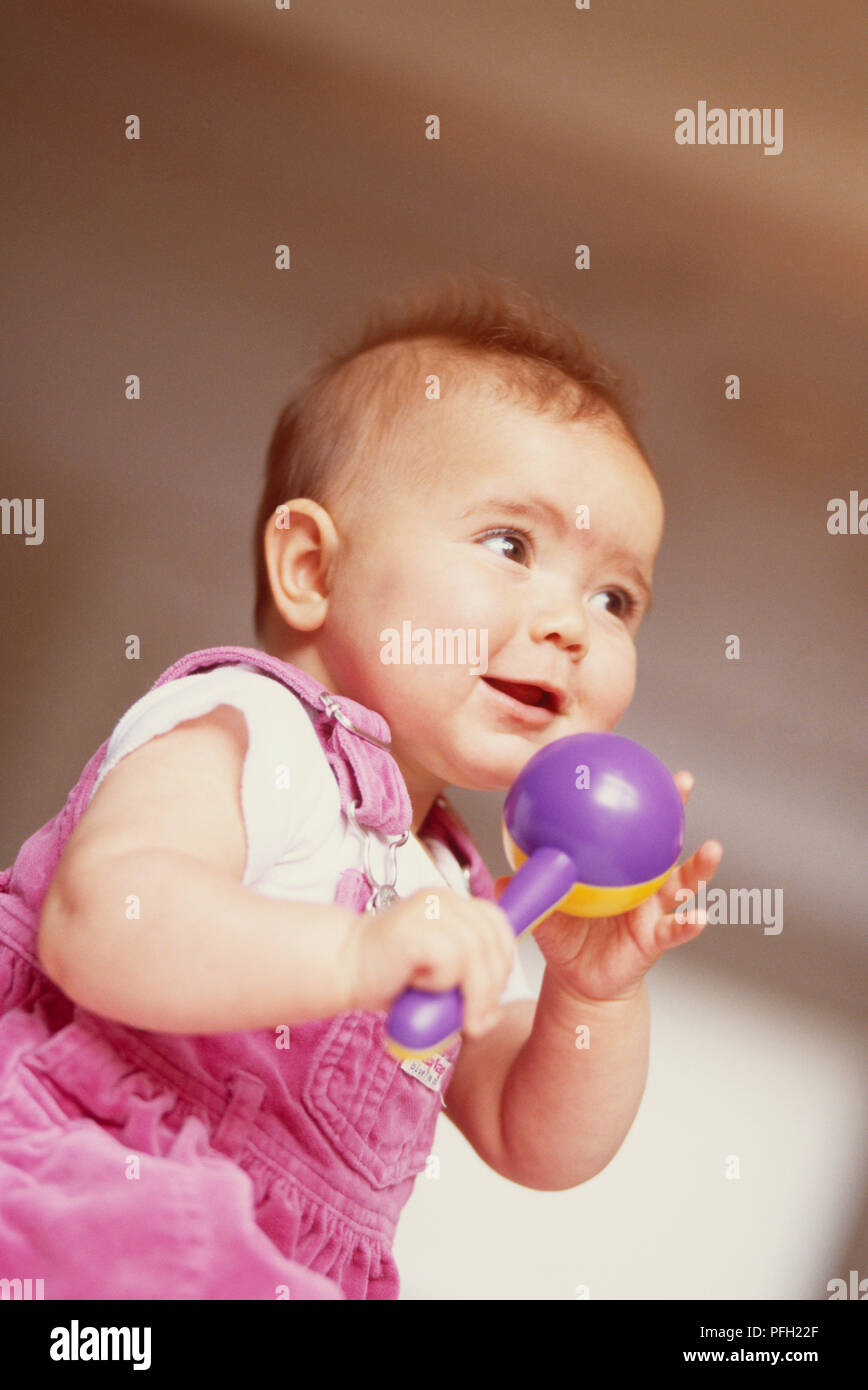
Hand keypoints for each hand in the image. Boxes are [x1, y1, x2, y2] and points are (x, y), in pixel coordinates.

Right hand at [348, 888, 516, 1036]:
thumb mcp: (440, 981)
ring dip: (473, 994)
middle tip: (475, 1019)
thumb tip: (495, 1015)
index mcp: (452, 904)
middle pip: (493, 942)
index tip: (490, 994)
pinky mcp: (415, 928)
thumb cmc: (386, 976)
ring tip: (454, 1016)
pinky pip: (452, 960)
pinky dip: (444, 983)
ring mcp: (429, 910)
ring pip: (477, 954)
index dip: (503, 962)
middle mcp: (443, 900)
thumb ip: (470, 989)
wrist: (341, 969)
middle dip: (492, 988)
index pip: (499, 925)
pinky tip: (421, 987)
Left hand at [494, 771, 722, 1005]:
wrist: (579, 979)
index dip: (635, 794)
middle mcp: (643, 881)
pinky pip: (677, 929)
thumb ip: (529, 891)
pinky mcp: (657, 938)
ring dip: (700, 865)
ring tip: (712, 849)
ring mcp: (655, 908)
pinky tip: (700, 916)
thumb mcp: (544, 909)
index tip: (637, 761)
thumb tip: (500, 879)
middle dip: (677, 809)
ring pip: (684, 881)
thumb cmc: (564, 936)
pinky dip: (690, 923)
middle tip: (684, 782)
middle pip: (665, 839)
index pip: (629, 824)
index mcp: (618, 866)